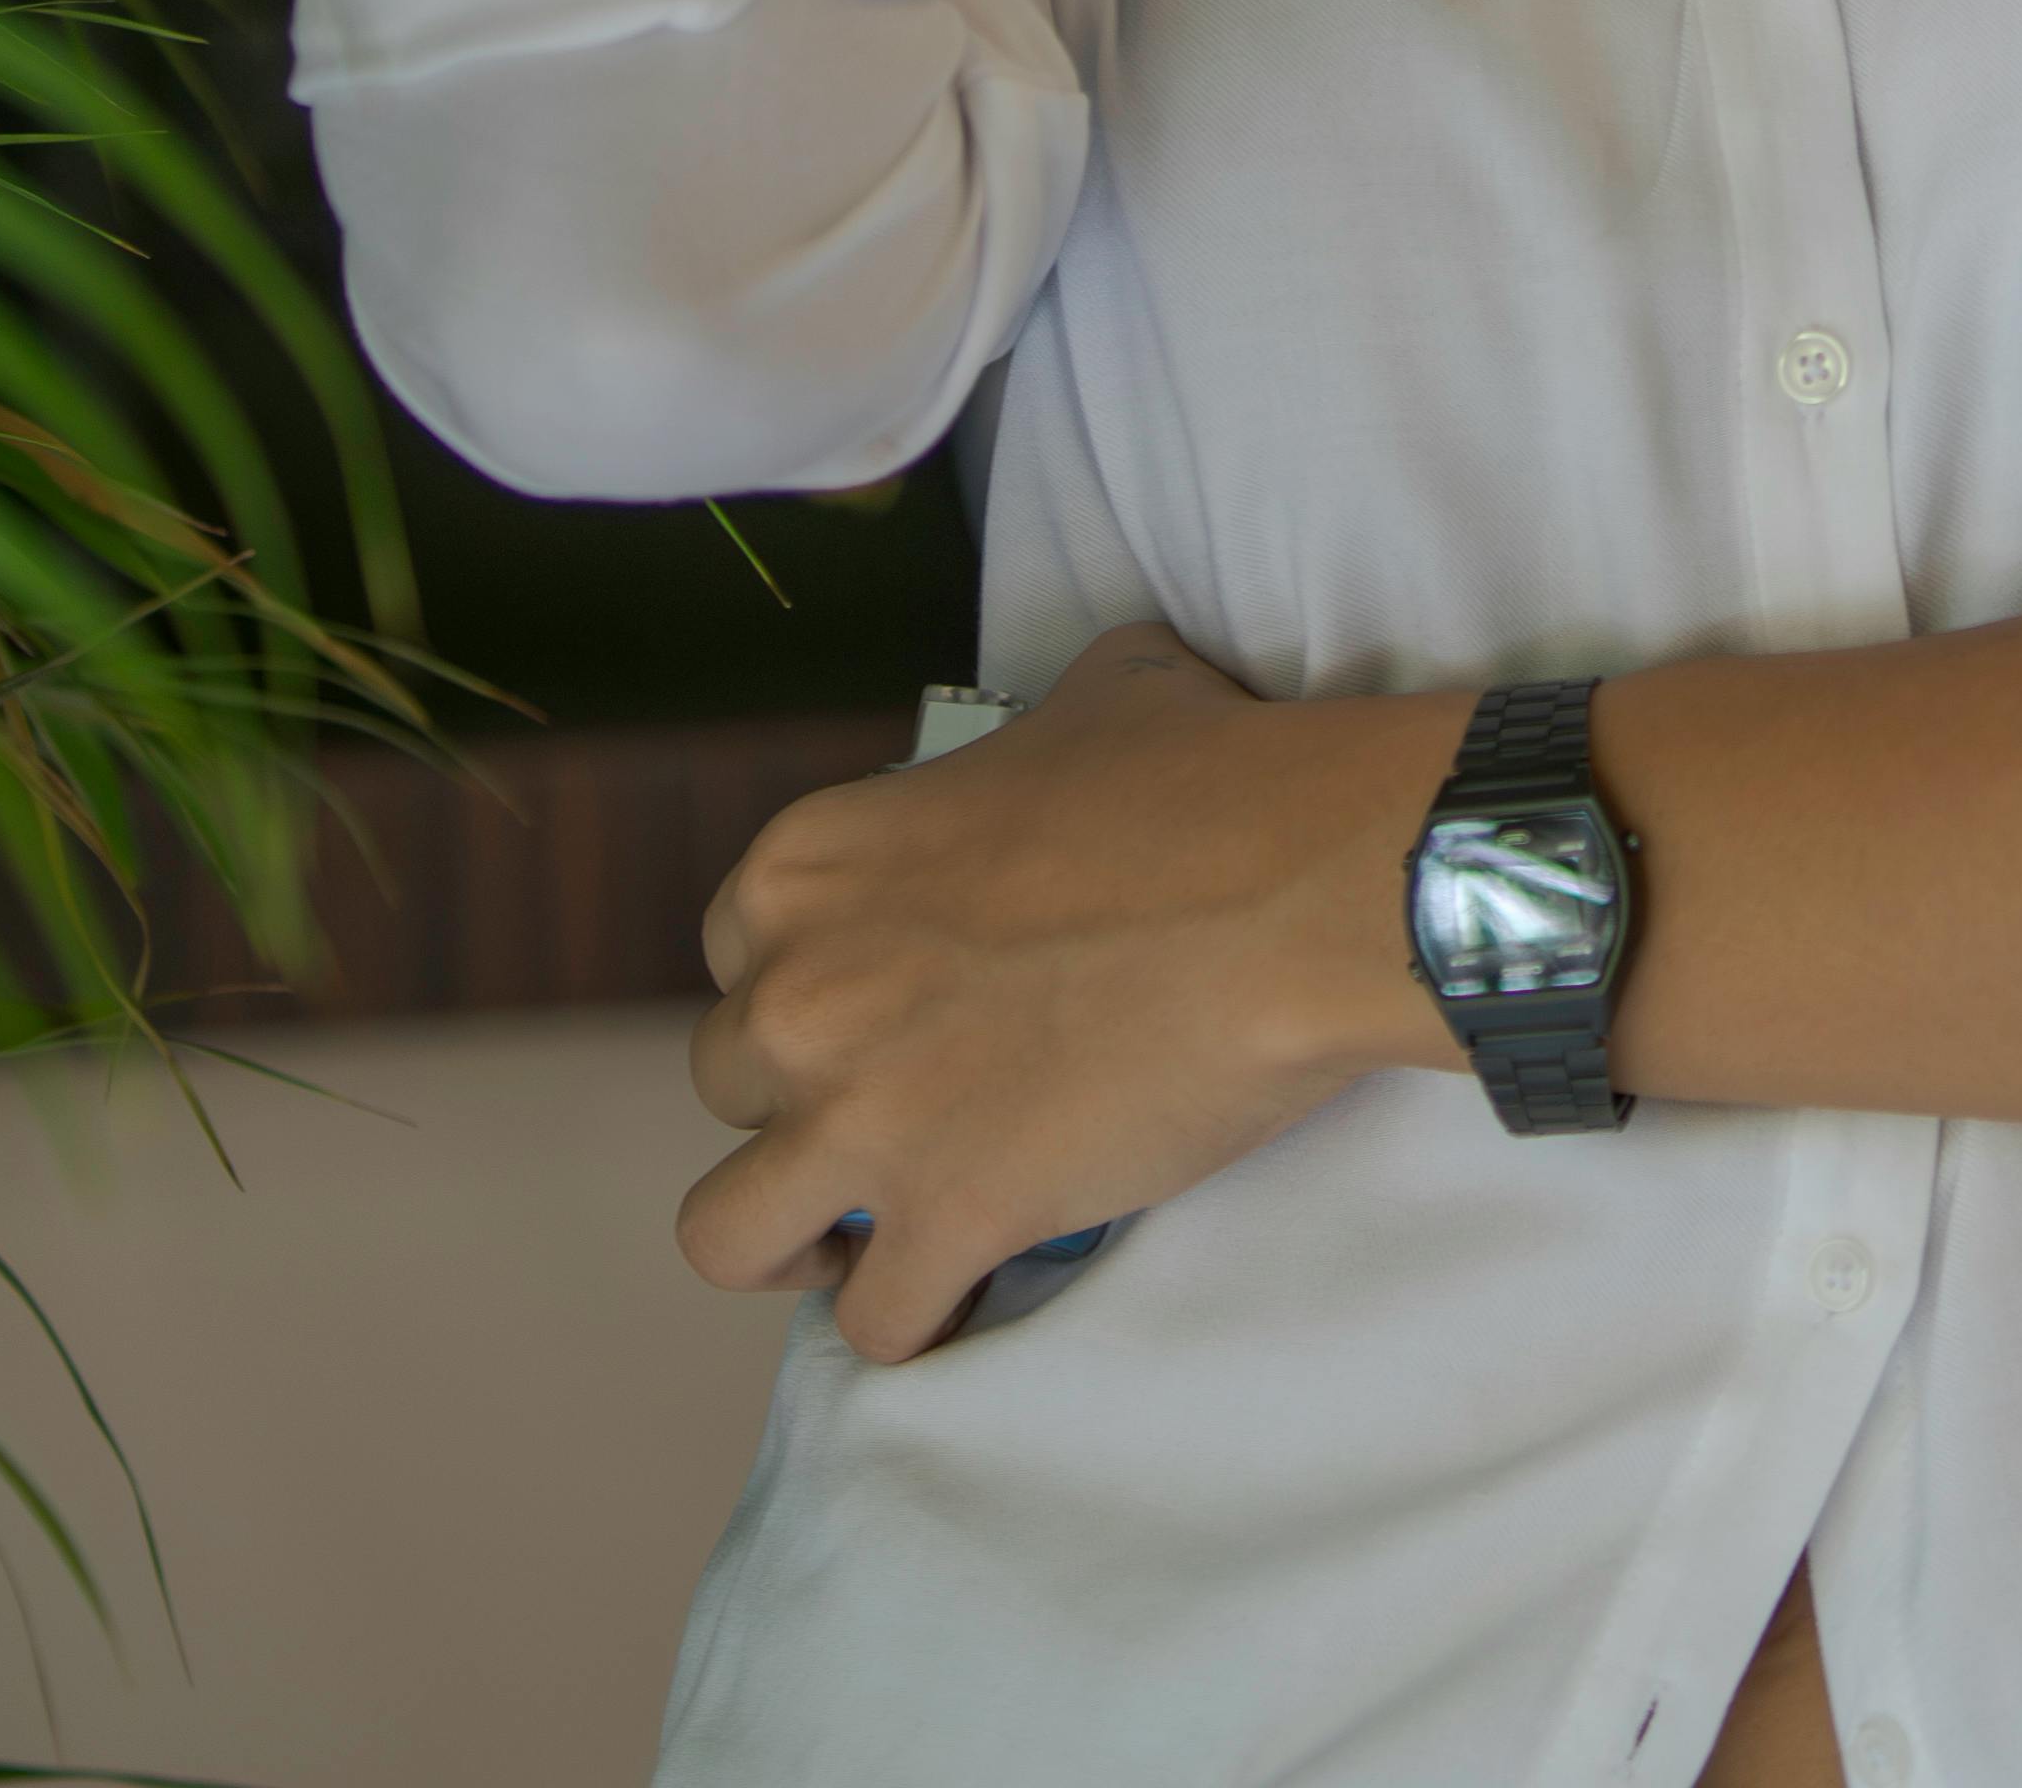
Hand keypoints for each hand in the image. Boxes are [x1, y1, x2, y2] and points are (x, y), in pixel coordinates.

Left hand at [679, 625, 1465, 1362]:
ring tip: (872, 1236)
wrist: (1299, 888)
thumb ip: (1034, 734)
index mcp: (813, 859)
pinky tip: (973, 1287)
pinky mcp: (947, 1217)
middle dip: (807, 1098)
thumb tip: (1072, 751)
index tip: (883, 1003)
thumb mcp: (1099, 694)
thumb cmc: (1213, 777)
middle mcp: (800, 990)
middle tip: (906, 1105)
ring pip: (722, 1235)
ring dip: (795, 1239)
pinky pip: (877, 1327)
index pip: (732, 950)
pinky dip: (920, 1322)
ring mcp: (861, 1116)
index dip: (807, 979)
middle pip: (727, 1082)